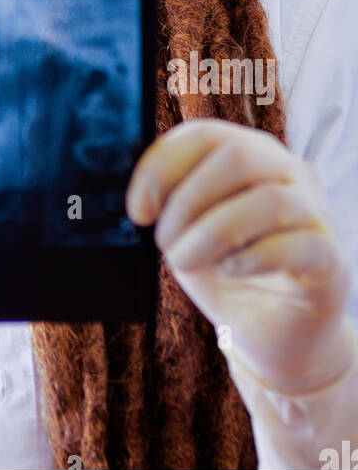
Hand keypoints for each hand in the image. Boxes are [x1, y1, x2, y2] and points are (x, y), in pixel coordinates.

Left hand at [126, 119, 354, 396]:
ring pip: (270, 200)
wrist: (271, 335)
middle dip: (187, 200)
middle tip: (163, 242)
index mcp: (250, 154)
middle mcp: (289, 173)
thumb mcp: (185, 230)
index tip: (138, 211)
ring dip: (213, 232)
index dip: (162, 167)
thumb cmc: (224, 270)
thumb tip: (139, 196)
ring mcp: (316, 213)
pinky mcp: (331, 259)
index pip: (205, 134)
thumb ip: (167, 202)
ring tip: (185, 261)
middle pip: (238, 157)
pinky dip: (254, 257)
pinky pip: (300, 245)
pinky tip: (228, 271)